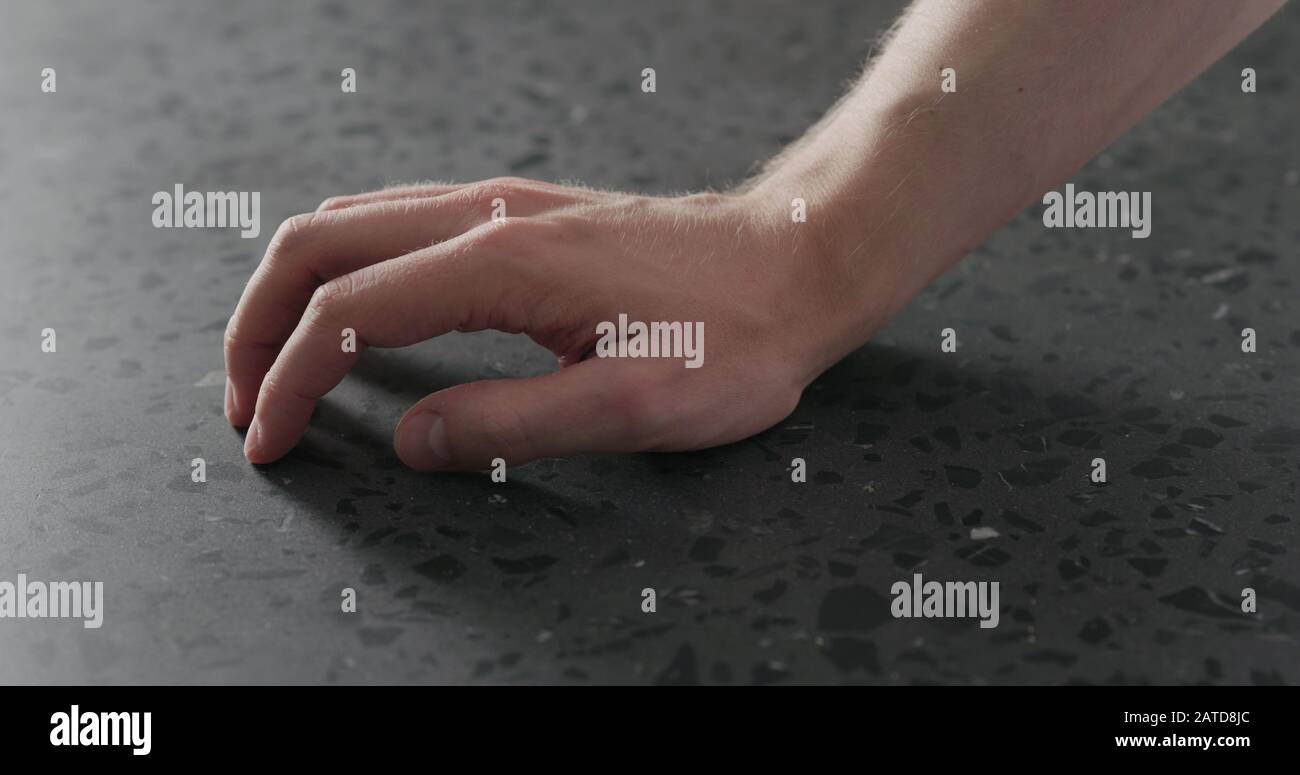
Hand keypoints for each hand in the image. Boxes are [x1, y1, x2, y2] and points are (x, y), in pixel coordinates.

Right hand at [223, 177, 866, 469]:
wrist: (799, 262)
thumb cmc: (736, 337)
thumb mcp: (631, 406)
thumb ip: (509, 424)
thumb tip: (410, 440)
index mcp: (498, 263)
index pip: (344, 314)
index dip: (285, 380)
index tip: (267, 442)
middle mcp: (486, 216)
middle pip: (318, 245)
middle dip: (256, 324)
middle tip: (242, 403)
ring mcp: (503, 205)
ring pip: (350, 222)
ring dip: (294, 290)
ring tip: (275, 363)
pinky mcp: (525, 215)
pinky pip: (397, 222)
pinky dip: (346, 269)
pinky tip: (356, 312)